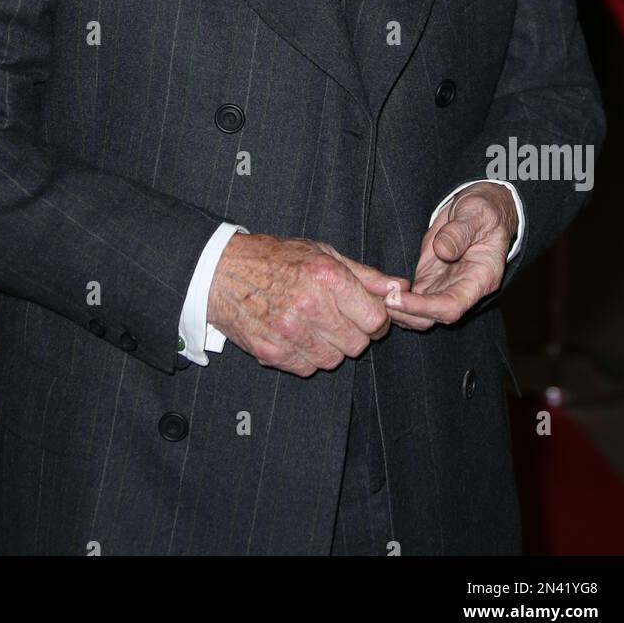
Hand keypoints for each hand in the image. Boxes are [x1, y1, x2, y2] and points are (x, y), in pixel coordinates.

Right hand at [207, 232, 408, 376]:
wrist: (222, 272)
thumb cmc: (275, 258)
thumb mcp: (323, 254)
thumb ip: (365, 276)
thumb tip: (401, 288)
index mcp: (328, 278)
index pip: (375, 319)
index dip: (376, 319)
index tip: (366, 315)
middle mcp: (311, 307)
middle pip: (358, 344)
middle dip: (353, 333)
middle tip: (335, 317)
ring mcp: (291, 333)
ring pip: (334, 360)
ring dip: (329, 347)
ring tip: (312, 324)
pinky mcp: (273, 353)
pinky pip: (307, 368)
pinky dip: (306, 356)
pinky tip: (294, 334)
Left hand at [385, 183, 517, 330]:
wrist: (479, 210)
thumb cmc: (483, 212)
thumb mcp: (476, 213)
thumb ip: (460, 231)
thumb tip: (443, 250)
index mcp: (480, 278)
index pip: (452, 306)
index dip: (424, 308)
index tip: (398, 299)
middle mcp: (462, 290)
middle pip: (433, 317)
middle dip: (405, 313)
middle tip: (379, 298)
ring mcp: (444, 288)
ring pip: (420, 315)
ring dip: (397, 311)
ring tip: (374, 296)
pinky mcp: (430, 281)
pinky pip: (412, 301)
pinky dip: (395, 301)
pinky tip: (376, 292)